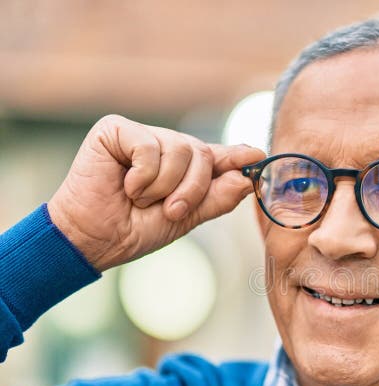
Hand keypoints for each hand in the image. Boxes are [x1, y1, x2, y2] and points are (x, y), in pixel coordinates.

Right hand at [48, 114, 265, 270]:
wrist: (95, 239)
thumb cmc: (135, 229)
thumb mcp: (186, 218)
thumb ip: (216, 198)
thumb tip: (245, 178)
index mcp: (184, 168)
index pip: (217, 156)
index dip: (238, 155)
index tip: (258, 155)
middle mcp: (166, 146)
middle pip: (202, 153)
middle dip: (193, 188)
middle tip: (171, 210)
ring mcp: (142, 135)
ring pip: (179, 149)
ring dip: (163, 186)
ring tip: (141, 199)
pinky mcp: (116, 129)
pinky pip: (149, 146)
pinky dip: (142, 175)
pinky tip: (125, 185)